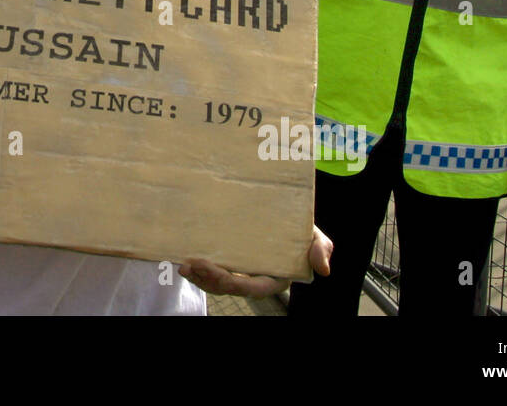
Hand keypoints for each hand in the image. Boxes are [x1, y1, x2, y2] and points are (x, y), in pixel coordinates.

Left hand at [180, 224, 332, 296]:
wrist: (289, 220)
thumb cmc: (302, 231)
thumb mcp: (316, 237)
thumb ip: (320, 250)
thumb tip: (324, 270)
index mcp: (272, 278)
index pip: (249, 288)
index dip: (228, 282)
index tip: (211, 269)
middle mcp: (253, 279)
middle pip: (227, 287)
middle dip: (207, 280)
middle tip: (188, 266)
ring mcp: (240, 272)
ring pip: (216, 283)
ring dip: (198, 276)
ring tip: (182, 264)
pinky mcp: (230, 262)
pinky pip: (212, 270)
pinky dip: (198, 267)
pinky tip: (184, 256)